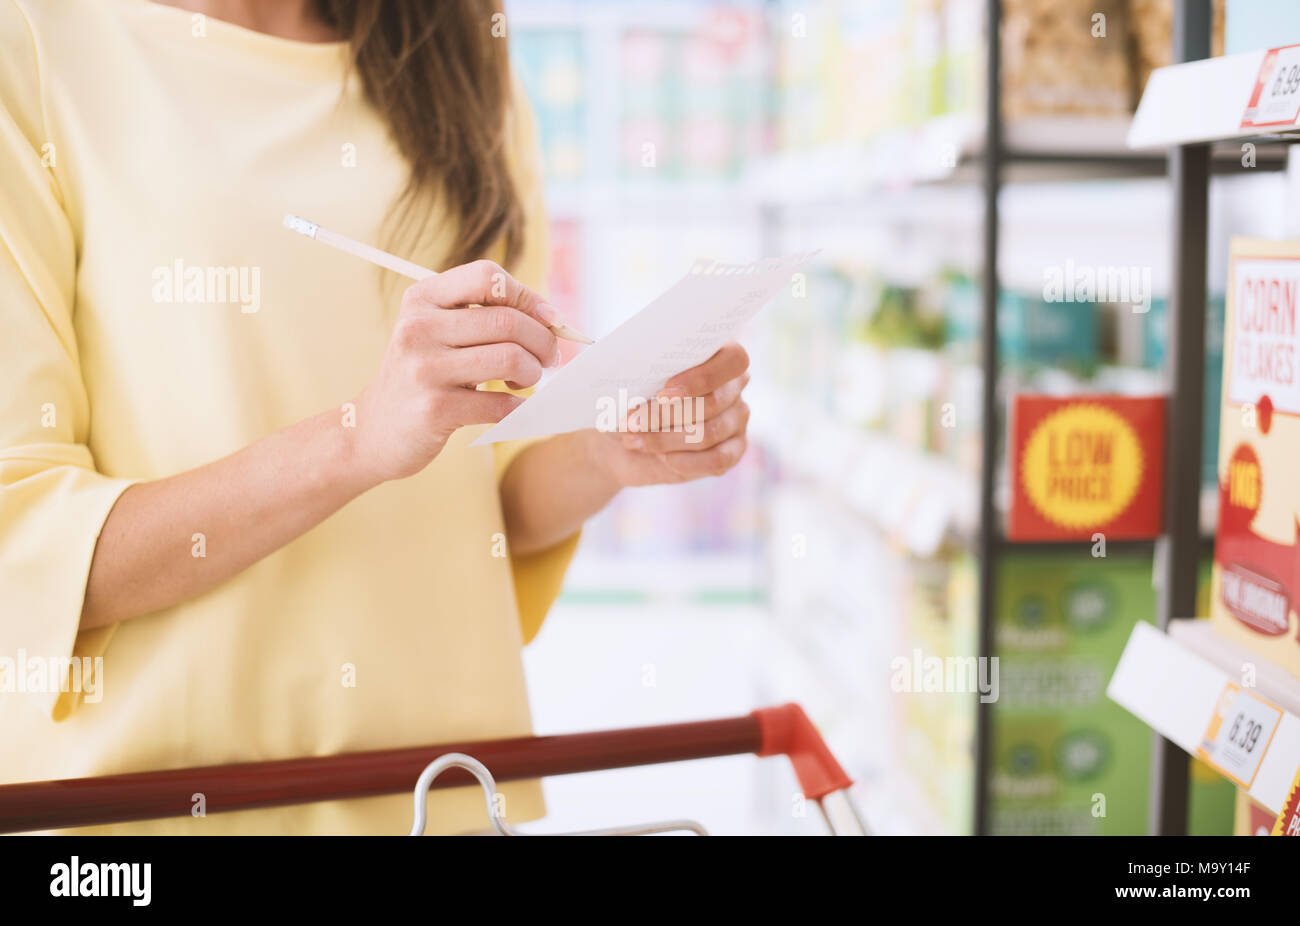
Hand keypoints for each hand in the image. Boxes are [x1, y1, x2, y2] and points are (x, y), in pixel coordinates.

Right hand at [350, 260, 560, 484]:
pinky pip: (500, 404)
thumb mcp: (438, 333)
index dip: (529, 296)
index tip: (550, 320)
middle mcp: (419, 328)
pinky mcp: (434, 409)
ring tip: (526, 381)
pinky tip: (514, 406)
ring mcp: (424, 369)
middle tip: (548, 359)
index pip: (488, 277)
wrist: (374, 430)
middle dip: (543, 341)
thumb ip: (484, 316)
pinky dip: (519, 407)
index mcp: (422, 299)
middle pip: (507, 321)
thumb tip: (553, 320)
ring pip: (510, 358)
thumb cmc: (423, 375)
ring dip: (533, 373)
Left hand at [582, 342, 750, 487]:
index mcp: (717, 356)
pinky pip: (718, 460)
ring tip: (633, 440)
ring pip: (708, 433)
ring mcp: (736, 420)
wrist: (621, 439)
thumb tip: (625, 368)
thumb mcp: (628, 381)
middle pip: (713, 401)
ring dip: (665, 439)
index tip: (663, 393)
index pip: (733, 359)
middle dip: (666, 414)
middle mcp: (733, 386)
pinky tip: (663, 459)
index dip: (702, 377)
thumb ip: (639, 370)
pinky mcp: (733, 451)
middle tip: (632, 421)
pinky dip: (686, 461)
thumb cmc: (628, 399)